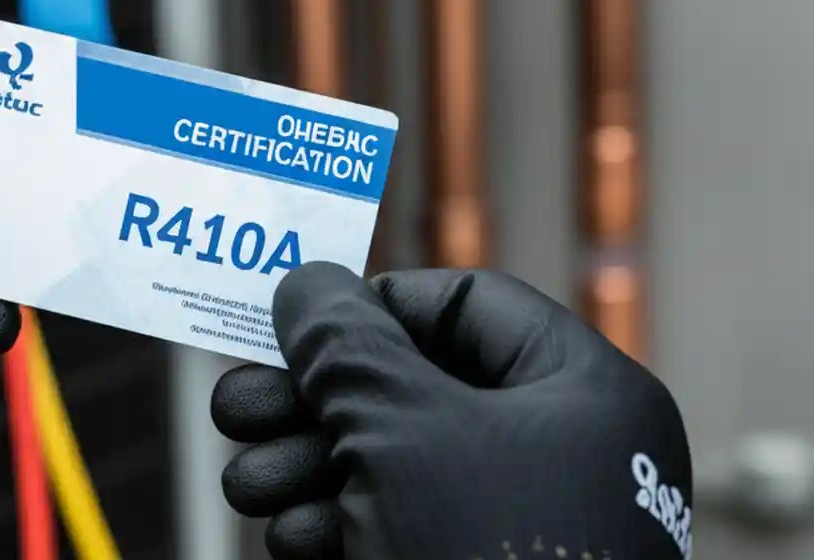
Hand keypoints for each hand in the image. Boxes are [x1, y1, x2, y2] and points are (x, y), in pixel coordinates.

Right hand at [212, 262, 692, 559]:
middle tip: (235, 405)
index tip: (296, 327)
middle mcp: (552, 451)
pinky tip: (290, 537)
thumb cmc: (482, 555)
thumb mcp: (401, 429)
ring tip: (247, 482)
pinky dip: (335, 523)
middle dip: (311, 399)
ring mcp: (510, 519)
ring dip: (304, 465)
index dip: (373, 305)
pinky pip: (393, 522)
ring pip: (388, 461)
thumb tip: (306, 281)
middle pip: (409, 386)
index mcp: (578, 392)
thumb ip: (345, 344)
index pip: (466, 305)